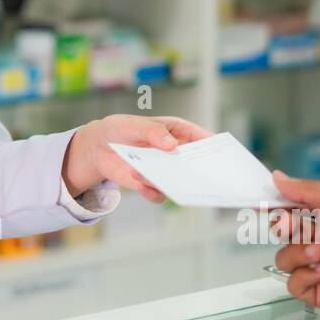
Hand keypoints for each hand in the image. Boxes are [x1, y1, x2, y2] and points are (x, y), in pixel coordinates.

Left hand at [62, 114, 211, 203]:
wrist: (99, 146)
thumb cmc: (121, 128)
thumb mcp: (135, 125)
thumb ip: (153, 133)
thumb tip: (172, 145)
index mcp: (178, 132)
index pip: (202, 139)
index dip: (213, 147)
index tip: (221, 156)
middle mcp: (175, 154)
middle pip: (196, 166)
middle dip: (201, 173)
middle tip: (204, 179)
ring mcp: (164, 171)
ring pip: (179, 183)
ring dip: (172, 184)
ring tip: (164, 180)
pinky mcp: (150, 184)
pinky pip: (158, 194)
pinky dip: (151, 191)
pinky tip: (141, 183)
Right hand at [271, 171, 319, 316]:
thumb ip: (307, 190)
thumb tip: (279, 178)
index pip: (291, 212)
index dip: (277, 209)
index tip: (264, 205)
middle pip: (283, 235)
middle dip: (290, 230)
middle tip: (307, 229)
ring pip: (284, 259)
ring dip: (297, 253)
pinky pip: (293, 284)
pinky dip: (303, 276)